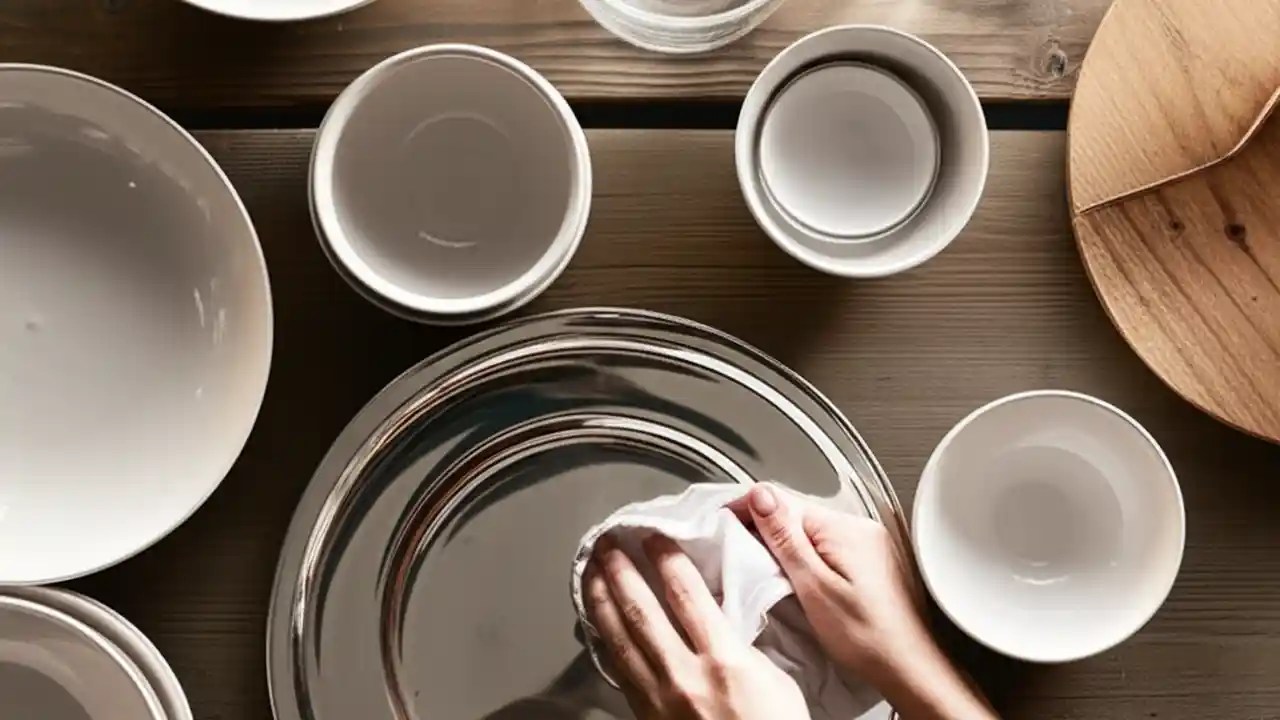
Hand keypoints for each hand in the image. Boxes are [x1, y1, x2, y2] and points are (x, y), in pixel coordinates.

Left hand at [584, 534, 811, 719]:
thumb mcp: (775, 679)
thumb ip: (741, 644)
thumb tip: (719, 620)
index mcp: (724, 660)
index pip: (686, 595)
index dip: (666, 559)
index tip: (654, 536)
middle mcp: (685, 675)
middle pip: (642, 610)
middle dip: (621, 571)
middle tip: (609, 543)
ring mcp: (660, 698)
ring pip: (620, 638)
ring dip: (601, 599)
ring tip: (591, 572)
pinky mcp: (646, 715)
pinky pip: (618, 670)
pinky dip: (604, 640)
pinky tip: (596, 624)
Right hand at [733, 484, 996, 719]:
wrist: (909, 667)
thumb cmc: (867, 637)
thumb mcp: (814, 588)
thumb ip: (785, 538)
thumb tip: (760, 495)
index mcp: (842, 528)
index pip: (781, 499)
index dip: (745, 508)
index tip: (718, 523)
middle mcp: (858, 526)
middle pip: (795, 512)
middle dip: (761, 526)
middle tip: (733, 550)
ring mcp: (866, 542)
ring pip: (809, 529)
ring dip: (782, 541)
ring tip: (759, 566)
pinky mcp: (869, 559)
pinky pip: (826, 545)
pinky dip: (804, 555)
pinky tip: (794, 577)